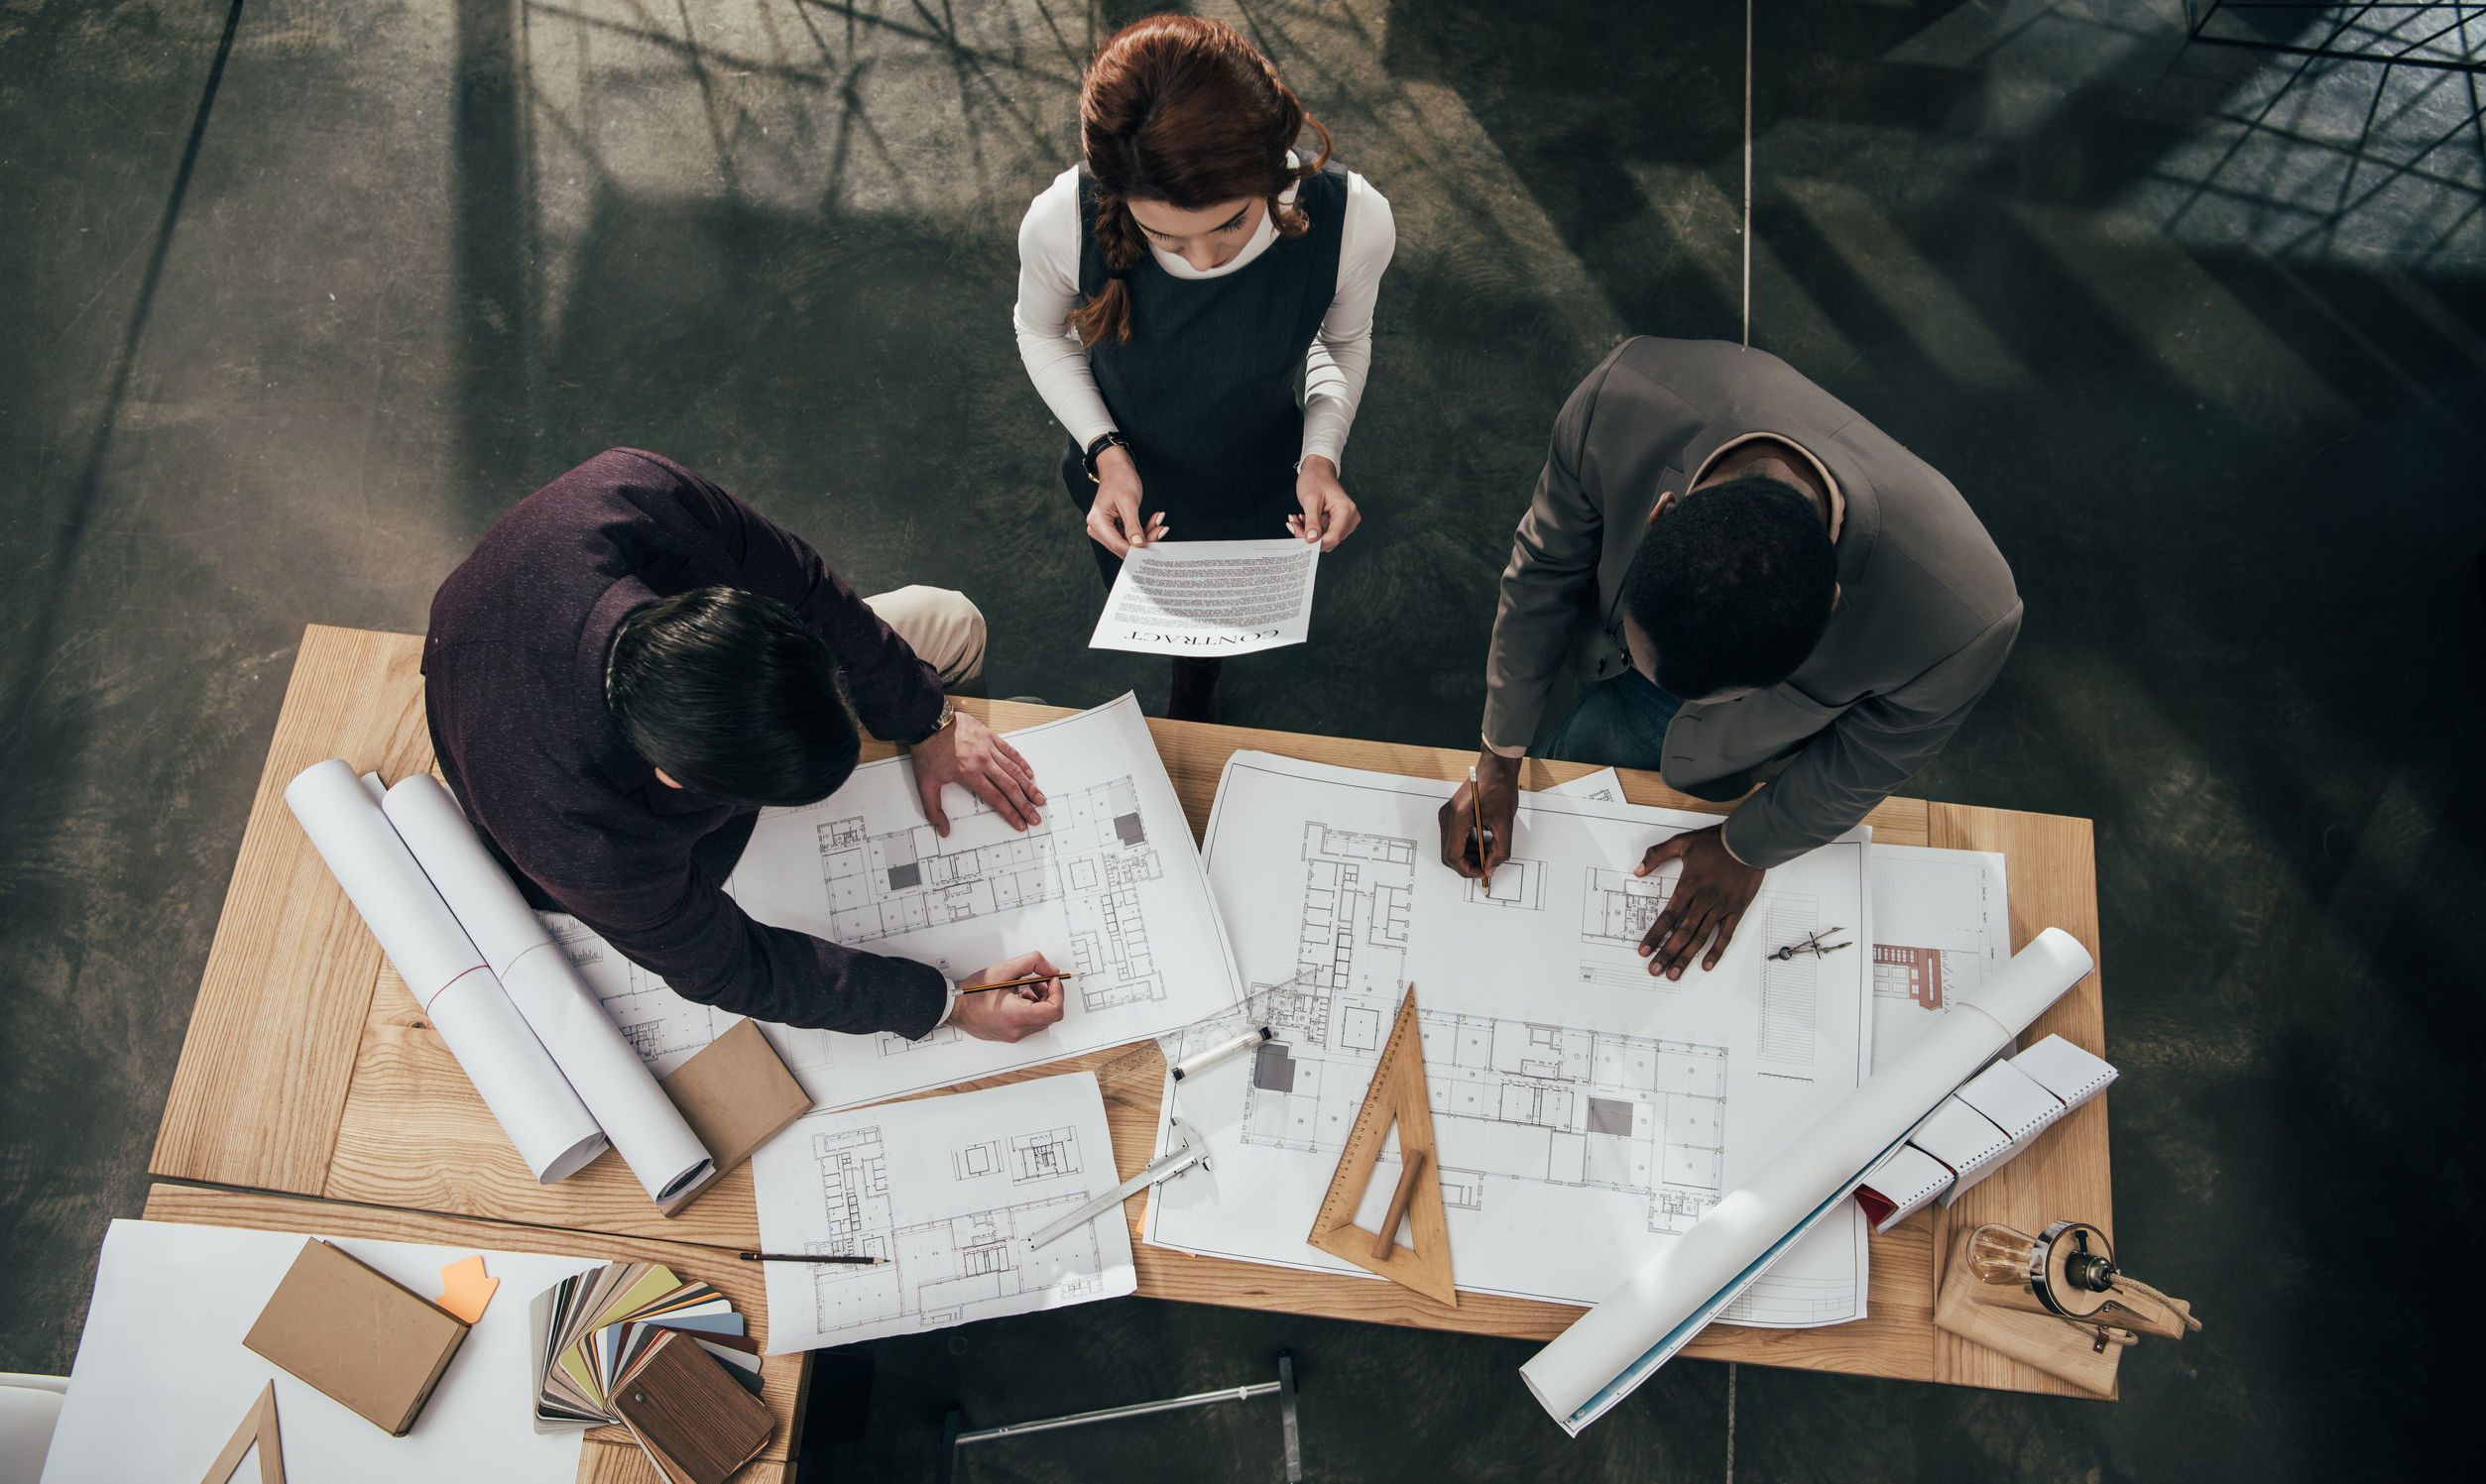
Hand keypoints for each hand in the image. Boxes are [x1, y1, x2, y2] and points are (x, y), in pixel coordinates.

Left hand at [912, 711, 1045, 835]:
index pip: (996, 798)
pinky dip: (1022, 763)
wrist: (929, 721)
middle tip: (1035, 817)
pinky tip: (1030, 774)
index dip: (1010, 813)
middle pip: (1010, 787)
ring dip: (1029, 786)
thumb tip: (943, 830)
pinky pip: (1010, 751)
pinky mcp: (990, 736)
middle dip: (1025, 804)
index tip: (1020, 823)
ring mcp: (988, 748)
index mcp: (969, 774)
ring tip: (1040, 798)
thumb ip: (933, 809)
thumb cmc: (927, 752)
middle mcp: (983, 762)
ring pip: (1014, 770)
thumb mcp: (925, 784)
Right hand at [949, 951, 1066, 1042]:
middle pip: (1050, 1015)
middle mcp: (1017, 1029)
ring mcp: (1014, 1035)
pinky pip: (1031, 1023)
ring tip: (1025, 987)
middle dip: (1049, 994)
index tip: (1052, 980)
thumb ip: (1032, 963)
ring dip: (1040, 1001)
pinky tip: (1018, 996)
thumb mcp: (1004, 969)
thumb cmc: (973, 992)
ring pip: (1042, 1020)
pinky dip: (1031, 1008)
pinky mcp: (1011, 1035)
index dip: (1058, 992)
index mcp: (1017, 1015)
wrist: (955, 1007)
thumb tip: (1051, 969)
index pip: (1054, 1010)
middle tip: (1038, 981)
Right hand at [1086, 446, 1164, 557]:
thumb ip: (1133, 525)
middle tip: (1161, 529)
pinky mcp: (1112, 527)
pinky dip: (1143, 530)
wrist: (1116, 468)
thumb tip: (1138, 544)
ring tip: (1159, 523)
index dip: (1136, 549)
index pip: (1117, 544)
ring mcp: (1104, 529)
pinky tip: (1154, 521)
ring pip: (1127, 542)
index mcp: (1097, 521)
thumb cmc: (1120, 479)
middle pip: (1122, 546)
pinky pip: (1128, 536)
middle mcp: (1097, 527)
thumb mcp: (1129, 502)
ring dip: (1146, 534)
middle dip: (1143, 540)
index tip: (1154, 547)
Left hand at [1286, 455, 1360, 551]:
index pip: (1333, 537)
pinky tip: (1302, 520)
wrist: (1319, 469)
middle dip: (1309, 536)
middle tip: (1293, 524)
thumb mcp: (1310, 500)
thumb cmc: (1316, 479)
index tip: (1298, 537)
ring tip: (1296, 520)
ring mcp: (1346, 521)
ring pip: (1325, 539)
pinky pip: (1324, 534)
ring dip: (1308, 533)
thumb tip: (1311, 540)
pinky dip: (1311, 530)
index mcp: (1347, 511)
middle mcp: (1350, 518)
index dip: (1315, 542)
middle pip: (1329, 540)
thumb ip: (1312, 522)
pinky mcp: (1339, 523)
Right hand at [1439, 750, 1519, 879]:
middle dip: (1467, 864)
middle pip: (1448, 854)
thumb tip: (1491, 867)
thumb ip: (1500, 849)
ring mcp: (1447, 815)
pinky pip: (1453, 838)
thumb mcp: (1505, 823)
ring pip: (1450, 847)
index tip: (1482, 873)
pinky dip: (1466, 845)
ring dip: (1467, 855)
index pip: (1453, 855)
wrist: (1496, 768)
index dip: (1467, 869)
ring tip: (1487, 853)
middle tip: (1486, 866)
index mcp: (1458, 817)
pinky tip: (1482, 843)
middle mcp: (1447, 817)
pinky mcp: (1451, 814)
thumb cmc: (1500, 788)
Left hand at [1635, 824, 1764, 978]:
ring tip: (1674, 973)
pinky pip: (1725, 935)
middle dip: (1666, 953)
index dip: (1655, 935)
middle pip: (1681, 933)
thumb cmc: (1717, 842)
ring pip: (1700, 938)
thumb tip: (1638, 870)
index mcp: (1688, 886)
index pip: (1667, 917)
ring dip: (1686, 957)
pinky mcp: (1735, 910)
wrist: (1749, 842)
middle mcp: (1702, 901)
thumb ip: (1658, 855)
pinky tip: (1707, 964)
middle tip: (1655, 969)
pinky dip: (1716, 951)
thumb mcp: (1682, 842)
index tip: (1644, 950)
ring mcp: (1720, 907)